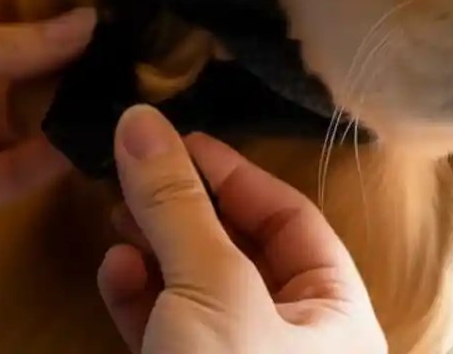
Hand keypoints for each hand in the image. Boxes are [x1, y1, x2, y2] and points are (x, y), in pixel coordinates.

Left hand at [0, 0, 93, 309]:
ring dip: (66, 105)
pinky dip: (58, 155)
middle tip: (121, 42)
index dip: (40, 6)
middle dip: (63, 57)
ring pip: (25, 121)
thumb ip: (3, 44)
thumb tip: (81, 23)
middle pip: (17, 69)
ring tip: (120, 83)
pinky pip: (21, 173)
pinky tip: (93, 132)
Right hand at [97, 106, 386, 353]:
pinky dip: (138, 298)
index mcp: (338, 313)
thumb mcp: (214, 287)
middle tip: (133, 169)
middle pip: (237, 249)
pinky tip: (114, 269)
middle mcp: (297, 339)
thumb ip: (179, 206)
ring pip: (195, 290)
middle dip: (181, 209)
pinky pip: (166, 329)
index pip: (291, 219)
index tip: (177, 140)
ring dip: (153, 251)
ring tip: (116, 213)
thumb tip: (140, 120)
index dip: (233, 174)